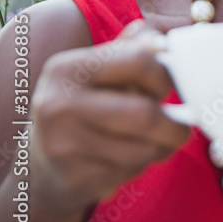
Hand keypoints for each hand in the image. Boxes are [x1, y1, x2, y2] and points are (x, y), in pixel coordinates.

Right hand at [29, 20, 189, 214]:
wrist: (42, 166)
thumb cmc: (85, 107)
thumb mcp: (99, 71)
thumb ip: (132, 48)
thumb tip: (162, 42)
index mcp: (66, 68)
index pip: (139, 60)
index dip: (164, 75)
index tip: (167, 87)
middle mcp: (57, 104)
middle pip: (145, 114)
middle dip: (175, 125)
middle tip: (180, 127)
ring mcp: (63, 144)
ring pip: (144, 148)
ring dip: (161, 147)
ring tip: (153, 142)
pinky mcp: (74, 178)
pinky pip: (131, 171)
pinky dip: (142, 167)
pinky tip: (127, 159)